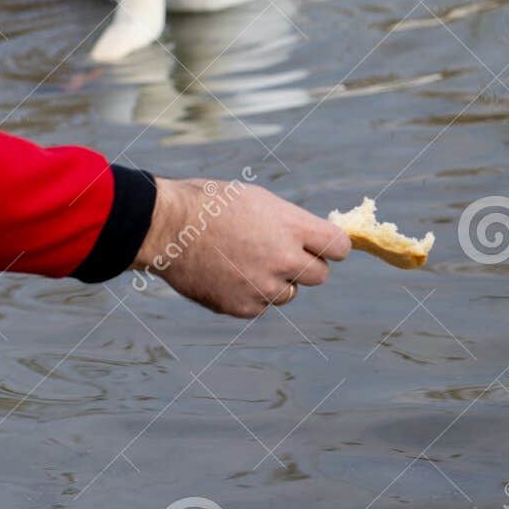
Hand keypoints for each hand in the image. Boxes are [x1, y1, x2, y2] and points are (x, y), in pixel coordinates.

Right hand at [134, 178, 351, 316]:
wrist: (169, 226)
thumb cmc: (213, 205)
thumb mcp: (261, 202)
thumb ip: (292, 224)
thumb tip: (315, 239)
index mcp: (293, 228)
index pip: (340, 247)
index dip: (332, 246)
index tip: (322, 246)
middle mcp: (285, 259)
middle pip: (320, 275)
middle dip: (305, 266)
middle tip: (280, 255)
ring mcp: (264, 286)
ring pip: (289, 294)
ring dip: (276, 282)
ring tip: (246, 262)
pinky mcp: (243, 306)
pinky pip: (261, 305)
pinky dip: (251, 295)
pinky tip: (229, 275)